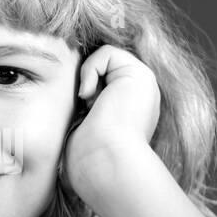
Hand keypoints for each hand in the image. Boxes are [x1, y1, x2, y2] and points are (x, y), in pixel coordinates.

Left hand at [61, 45, 160, 197]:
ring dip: (88, 78)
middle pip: (103, 69)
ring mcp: (143, 85)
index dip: (85, 89)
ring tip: (89, 105)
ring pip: (105, 60)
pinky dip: (91, 69)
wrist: (104, 163)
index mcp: (129, 111)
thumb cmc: (90, 156)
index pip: (102, 82)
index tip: (81, 112)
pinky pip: (107, 53)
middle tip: (85, 109)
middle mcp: (140, 97)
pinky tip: (89, 96)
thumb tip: (73, 92)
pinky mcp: (140, 74)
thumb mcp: (83, 127)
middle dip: (86, 82)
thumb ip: (84, 107)